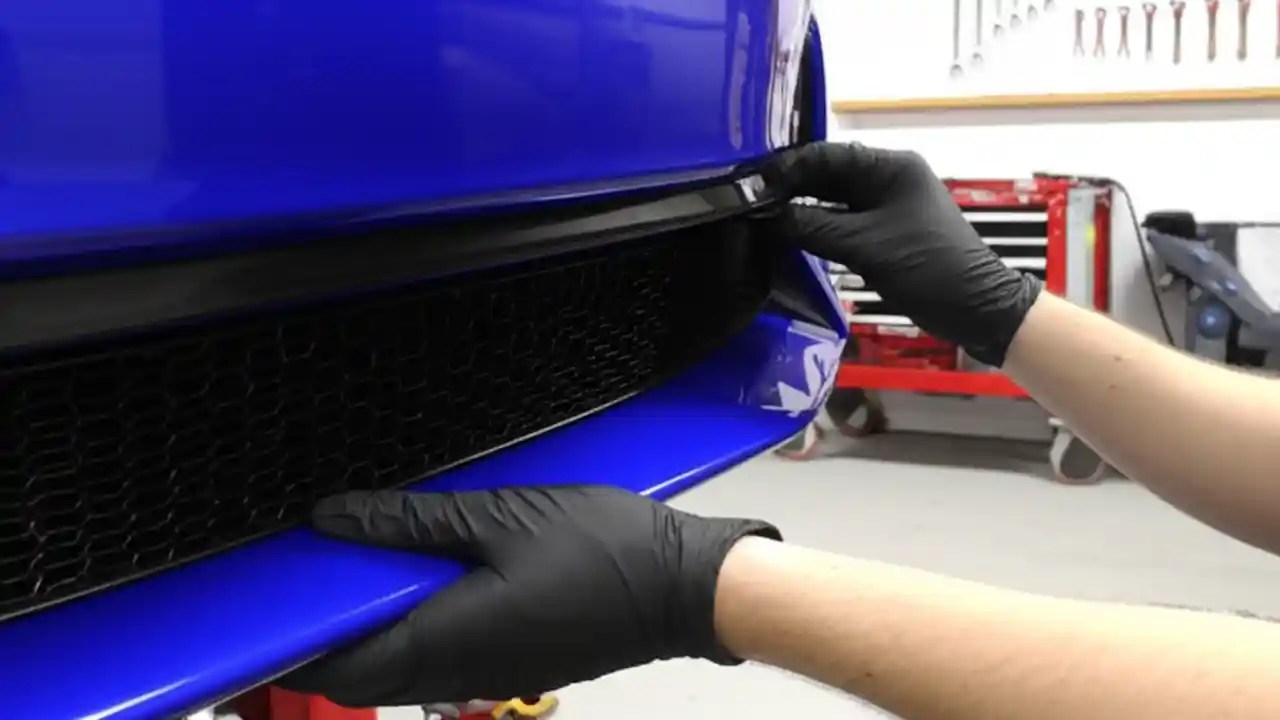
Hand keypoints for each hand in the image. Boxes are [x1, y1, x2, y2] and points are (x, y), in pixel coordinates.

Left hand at [280, 486, 778, 706]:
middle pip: (367, 674)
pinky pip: (441, 658)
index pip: (343, 667)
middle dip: (328, 638)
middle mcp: (460, 673)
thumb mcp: (499, 518)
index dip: (293, 648)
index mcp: (448, 642)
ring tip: (359, 572)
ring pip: (403, 667)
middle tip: (309, 578)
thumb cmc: (600, 549)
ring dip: (371, 630)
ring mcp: (490, 673)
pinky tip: (420, 578)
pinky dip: (411, 626)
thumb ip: (409, 524)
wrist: (684, 585)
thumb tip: (329, 520)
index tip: (261, 616)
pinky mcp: (514, 661)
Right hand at [771, 142, 1041, 366]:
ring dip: (800, 208)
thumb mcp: (865, 247)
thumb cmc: (928, 269)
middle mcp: (888, 177)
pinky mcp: (884, 231)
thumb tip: (765, 217)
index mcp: (891, 166)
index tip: (748, 184)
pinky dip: (817, 227)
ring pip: (832, 199)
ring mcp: (887, 205)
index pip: (827, 154)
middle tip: (747, 203)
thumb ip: (812, 227)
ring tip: (760, 219)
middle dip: (789, 187)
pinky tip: (789, 237)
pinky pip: (842, 221)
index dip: (786, 167)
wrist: (976, 309)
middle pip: (827, 174)